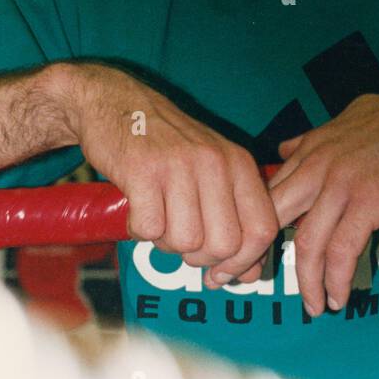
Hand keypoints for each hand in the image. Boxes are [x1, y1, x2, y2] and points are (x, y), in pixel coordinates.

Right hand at [58, 63, 279, 280]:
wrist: (116, 102)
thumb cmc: (167, 146)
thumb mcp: (212, 171)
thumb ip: (235, 218)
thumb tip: (248, 276)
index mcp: (238, 163)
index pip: (262, 229)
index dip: (243, 263)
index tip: (220, 273)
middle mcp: (214, 162)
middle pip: (223, 244)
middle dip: (200, 257)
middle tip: (180, 238)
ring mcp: (179, 165)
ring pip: (185, 242)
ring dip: (165, 242)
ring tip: (157, 214)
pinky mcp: (142, 171)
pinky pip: (148, 229)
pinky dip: (139, 229)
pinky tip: (137, 207)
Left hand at [207, 71, 378, 316]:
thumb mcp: (350, 115)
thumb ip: (316, 136)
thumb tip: (289, 147)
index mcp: (312, 147)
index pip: (268, 191)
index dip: (254, 225)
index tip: (245, 251)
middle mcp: (318, 165)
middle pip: (271, 218)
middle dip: (251, 255)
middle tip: (239, 282)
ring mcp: (341, 184)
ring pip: (306, 243)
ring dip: (304, 282)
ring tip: (310, 306)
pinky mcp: (368, 202)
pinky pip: (341, 252)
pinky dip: (335, 280)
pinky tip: (337, 297)